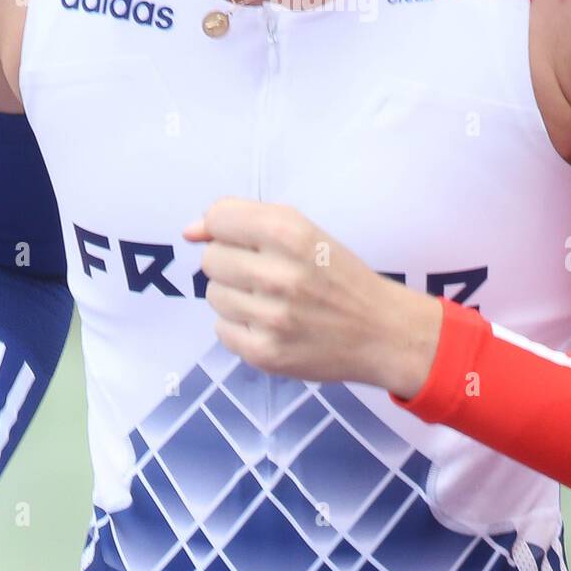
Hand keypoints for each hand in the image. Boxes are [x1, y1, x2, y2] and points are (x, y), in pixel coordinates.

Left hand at [182, 198, 441, 392]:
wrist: (380, 331)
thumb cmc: (338, 275)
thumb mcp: (304, 231)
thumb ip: (246, 221)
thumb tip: (190, 231)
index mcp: (290, 233)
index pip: (218, 217)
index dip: (225, 227)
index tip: (244, 239)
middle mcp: (279, 274)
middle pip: (210, 258)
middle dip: (232, 263)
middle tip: (265, 273)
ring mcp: (271, 317)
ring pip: (213, 295)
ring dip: (235, 296)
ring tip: (270, 300)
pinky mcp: (265, 353)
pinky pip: (221, 330)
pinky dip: (240, 326)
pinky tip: (270, 324)